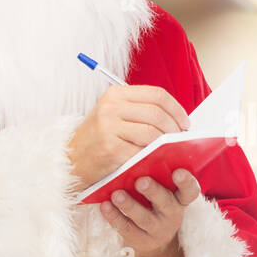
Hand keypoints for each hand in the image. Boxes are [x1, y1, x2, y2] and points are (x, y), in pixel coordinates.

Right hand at [66, 85, 190, 189]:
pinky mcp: (111, 149)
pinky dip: (153, 158)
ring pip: (152, 133)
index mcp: (115, 94)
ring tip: (170, 151)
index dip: (177, 109)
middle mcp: (111, 107)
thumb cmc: (99, 139)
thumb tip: (177, 119)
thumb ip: (140, 111)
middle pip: (157, 114)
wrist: (71, 160)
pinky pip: (142, 152)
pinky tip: (156, 161)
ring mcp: (109, 128)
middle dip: (174, 129)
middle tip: (180, 140)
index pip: (157, 95)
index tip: (185, 123)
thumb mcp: (114, 115)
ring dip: (166, 145)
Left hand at [100, 169, 200, 256]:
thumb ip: (157, 176)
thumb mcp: (163, 192)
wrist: (153, 240)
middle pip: (166, 203)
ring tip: (116, 194)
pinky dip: (114, 217)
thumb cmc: (155, 204)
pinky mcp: (141, 240)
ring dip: (129, 205)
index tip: (177, 172)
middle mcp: (173, 215)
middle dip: (153, 191)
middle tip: (141, 181)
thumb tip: (140, 154)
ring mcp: (158, 230)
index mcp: (180, 199)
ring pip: (144, 218)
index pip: (190, 191)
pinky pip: (127, 228)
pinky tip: (105, 206)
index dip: (186, 182)